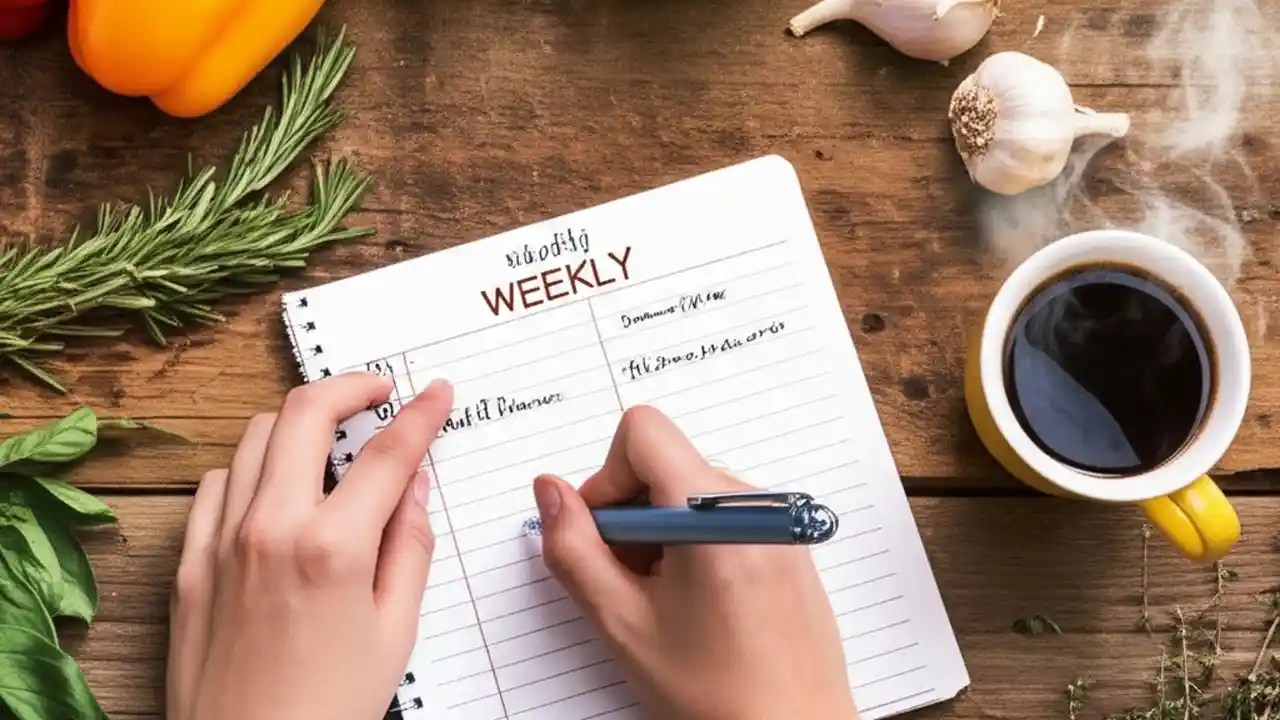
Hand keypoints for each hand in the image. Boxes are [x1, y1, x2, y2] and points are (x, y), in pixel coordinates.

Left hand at [166, 373, 452, 719]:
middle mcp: (270, 530)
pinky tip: (275, 489)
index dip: (420, 414)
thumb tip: (414, 488)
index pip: (388, 453)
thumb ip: (409, 547)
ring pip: (255, 438)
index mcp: (331, 549)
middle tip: (377, 391)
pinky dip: (250, 469)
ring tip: (330, 440)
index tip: (434, 393)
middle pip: (306, 413)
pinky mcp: (189, 565)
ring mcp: (220, 543)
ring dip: (298, 423)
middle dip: (350, 386)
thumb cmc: (327, 711)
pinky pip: (215, 485)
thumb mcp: (394, 632)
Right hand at [533, 405, 858, 719]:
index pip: (644, 432)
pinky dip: (693, 544)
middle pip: (666, 462)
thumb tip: (550, 492)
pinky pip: (724, 514)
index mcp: (717, 512)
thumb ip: (573, 550)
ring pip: (690, 491)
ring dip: (659, 535)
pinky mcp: (788, 541)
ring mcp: (779, 521)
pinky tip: (695, 605)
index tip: (603, 533)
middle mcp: (757, 503)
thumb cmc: (719, 695)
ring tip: (665, 603)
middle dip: (630, 515)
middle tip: (628, 583)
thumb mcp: (622, 623)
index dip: (606, 477)